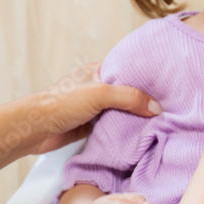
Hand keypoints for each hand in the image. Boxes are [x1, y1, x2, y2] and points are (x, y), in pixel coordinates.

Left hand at [25, 62, 161, 154]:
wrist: (34, 129)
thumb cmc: (61, 103)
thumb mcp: (100, 94)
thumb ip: (129, 98)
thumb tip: (156, 108)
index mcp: (99, 71)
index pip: (128, 70)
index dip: (146, 76)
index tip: (167, 82)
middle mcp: (98, 87)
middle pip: (127, 92)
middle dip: (144, 99)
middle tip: (169, 104)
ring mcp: (95, 108)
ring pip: (122, 111)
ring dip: (135, 117)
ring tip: (160, 120)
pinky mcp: (91, 126)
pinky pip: (114, 126)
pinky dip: (125, 130)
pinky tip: (140, 134)